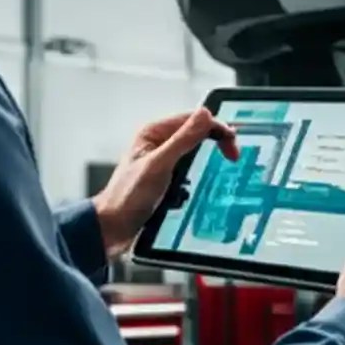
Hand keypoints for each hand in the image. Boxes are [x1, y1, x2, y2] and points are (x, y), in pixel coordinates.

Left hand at [93, 108, 239, 259]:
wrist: (112, 229)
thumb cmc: (126, 197)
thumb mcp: (160, 166)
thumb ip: (183, 139)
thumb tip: (205, 115)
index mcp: (154, 133)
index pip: (194, 119)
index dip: (216, 128)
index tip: (232, 145)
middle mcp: (157, 144)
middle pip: (197, 135)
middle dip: (214, 145)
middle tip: (231, 157)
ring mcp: (161, 162)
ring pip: (194, 156)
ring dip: (202, 167)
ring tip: (209, 175)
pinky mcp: (164, 180)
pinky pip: (188, 175)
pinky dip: (193, 184)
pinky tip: (188, 193)